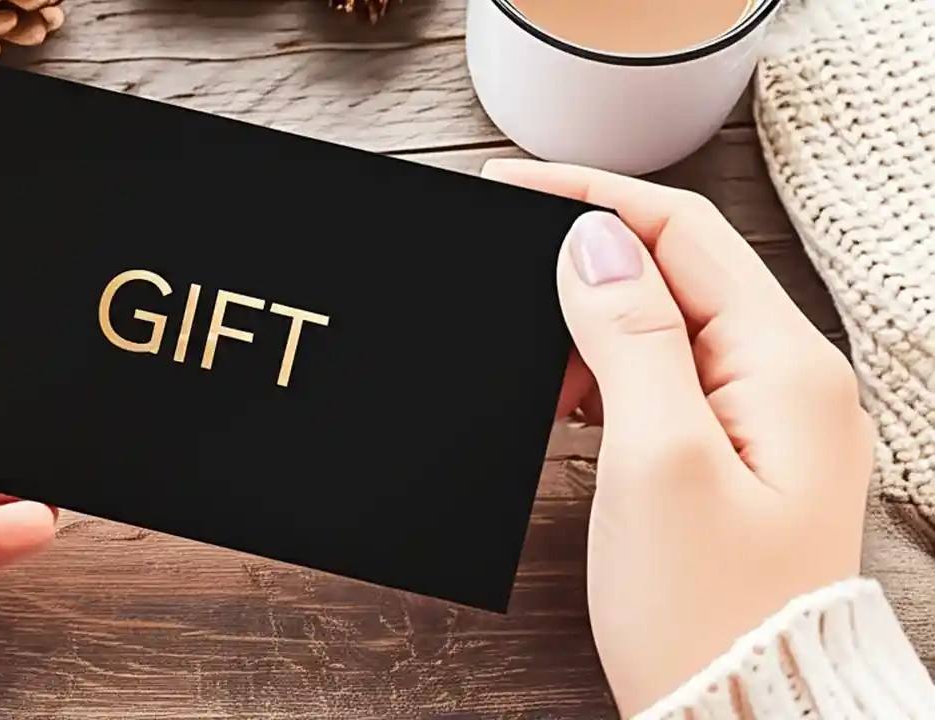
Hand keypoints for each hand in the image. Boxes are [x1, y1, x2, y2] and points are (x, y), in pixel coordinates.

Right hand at [483, 160, 873, 715]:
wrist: (742, 711)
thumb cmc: (706, 608)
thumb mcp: (656, 459)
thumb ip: (630, 336)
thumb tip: (594, 244)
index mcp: (784, 366)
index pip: (683, 232)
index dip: (592, 199)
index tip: (509, 190)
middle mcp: (786, 380)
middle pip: (677, 271)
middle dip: (587, 259)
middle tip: (506, 278)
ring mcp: (764, 418)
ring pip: (666, 324)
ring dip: (593, 323)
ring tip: (533, 357)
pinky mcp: (734, 453)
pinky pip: (666, 380)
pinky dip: (609, 374)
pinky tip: (569, 400)